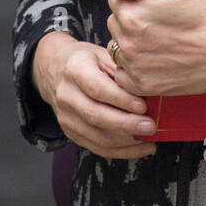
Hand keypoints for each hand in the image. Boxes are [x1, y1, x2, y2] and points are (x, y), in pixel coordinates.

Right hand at [32, 32, 157, 158]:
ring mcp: (66, 117)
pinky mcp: (70, 132)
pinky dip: (122, 151)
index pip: (97, 89)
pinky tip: (141, 147)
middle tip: (150, 126)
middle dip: (126, 124)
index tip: (143, 106)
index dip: (121, 100)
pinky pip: (97, 147)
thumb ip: (122, 71)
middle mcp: (66, 95)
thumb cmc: (86, 60)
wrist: (55, 69)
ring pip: (97, 137)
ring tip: (149, 138)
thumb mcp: (103, 55)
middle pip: (96, 116)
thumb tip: (148, 90)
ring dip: (126, 142)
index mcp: (75, 70)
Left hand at [105, 0, 205, 96]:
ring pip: (118, 48)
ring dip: (130, 43)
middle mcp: (129, 43)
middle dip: (131, 20)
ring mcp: (134, 66)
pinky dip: (132, 67)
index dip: (135, 0)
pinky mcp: (143, 85)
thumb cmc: (205, 19)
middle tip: (158, 24)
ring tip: (157, 42)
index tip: (153, 7)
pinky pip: (122, 73)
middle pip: (115, 23)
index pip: (116, 1)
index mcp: (133, 17)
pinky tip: (152, 59)